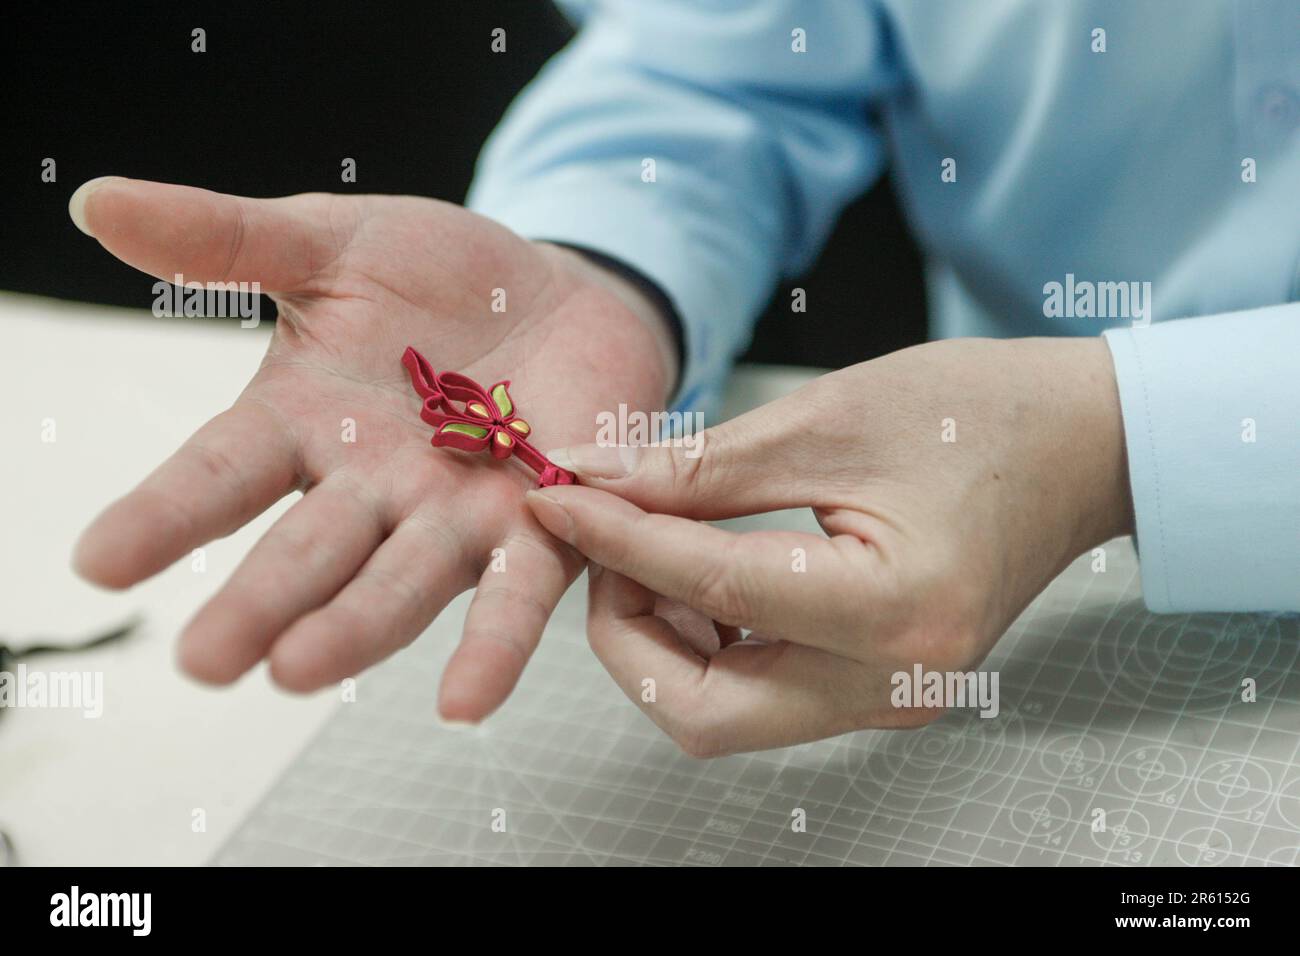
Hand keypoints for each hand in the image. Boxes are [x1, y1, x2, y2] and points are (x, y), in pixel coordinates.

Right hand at [69, 177, 672, 719]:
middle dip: (262, 600)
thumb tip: (96, 201)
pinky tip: (466, 702)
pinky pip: (517, 593)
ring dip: (356, 627)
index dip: (165, 513)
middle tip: (207, 658)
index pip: (223, 472)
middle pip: (309, 550)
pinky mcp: (544, 526)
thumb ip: (227, 238)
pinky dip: (494, 645)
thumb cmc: (437, 276)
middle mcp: (371, 488)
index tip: (100, 561)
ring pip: (402, 581)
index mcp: (305, 423)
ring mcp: (456, 516)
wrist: (560, 292)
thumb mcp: (332, 244)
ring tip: (302, 671)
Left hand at [524, 337, 1133, 754]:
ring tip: (646, 547)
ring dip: (659, 640)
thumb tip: (593, 485)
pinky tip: (697, 573)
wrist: (1082, 446)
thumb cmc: (981, 415)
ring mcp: (889, 701)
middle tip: (603, 543)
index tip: (554, 501)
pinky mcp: (879, 690)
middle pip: (701, 712)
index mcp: (893, 611)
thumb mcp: (827, 419)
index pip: (710, 591)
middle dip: (625, 631)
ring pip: (721, 713)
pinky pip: (761, 692)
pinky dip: (706, 642)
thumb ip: (698, 468)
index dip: (614, 542)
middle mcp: (893, 686)